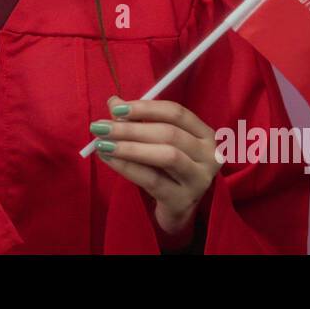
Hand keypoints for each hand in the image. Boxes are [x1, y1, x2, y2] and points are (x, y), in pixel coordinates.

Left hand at [91, 95, 222, 239]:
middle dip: (131, 128)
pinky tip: (109, 159)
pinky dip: (127, 167)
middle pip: (169, 133)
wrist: (177, 207)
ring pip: (166, 156)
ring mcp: (199, 179)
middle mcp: (209, 155)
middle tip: (100, 127)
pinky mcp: (183, 199)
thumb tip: (114, 101)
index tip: (116, 108)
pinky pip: (152, 180)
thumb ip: (138, 120)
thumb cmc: (167, 168)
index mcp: (205, 134)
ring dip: (130, 147)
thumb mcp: (157, 142)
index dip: (146, 108)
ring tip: (102, 143)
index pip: (176, 113)